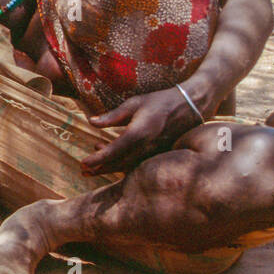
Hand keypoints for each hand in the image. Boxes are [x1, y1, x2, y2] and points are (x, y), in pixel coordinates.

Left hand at [83, 88, 198, 174]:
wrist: (190, 106)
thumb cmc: (159, 102)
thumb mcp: (133, 104)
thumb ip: (112, 116)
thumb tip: (91, 122)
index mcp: (139, 132)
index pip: (115, 150)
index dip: (98, 159)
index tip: (83, 163)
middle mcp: (148, 146)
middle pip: (120, 163)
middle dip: (101, 168)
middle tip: (83, 171)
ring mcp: (155, 152)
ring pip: (129, 166)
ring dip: (110, 168)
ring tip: (92, 170)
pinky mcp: (160, 154)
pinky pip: (139, 164)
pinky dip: (123, 164)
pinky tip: (112, 160)